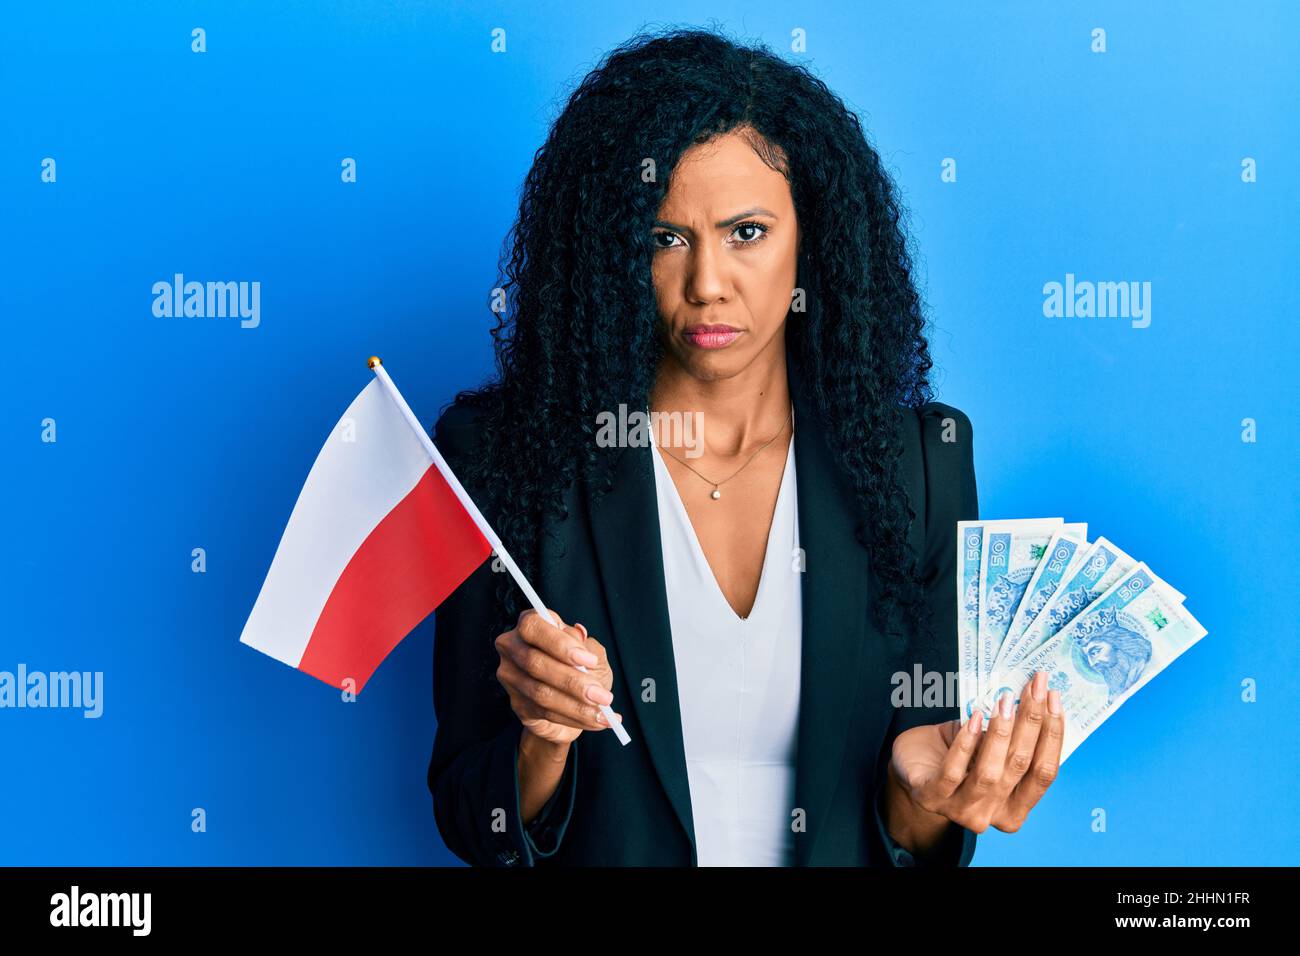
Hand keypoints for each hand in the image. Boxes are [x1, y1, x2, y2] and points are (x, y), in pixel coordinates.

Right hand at [495, 607, 620, 745]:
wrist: (571, 703)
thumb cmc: (581, 668)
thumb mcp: (592, 654)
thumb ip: (588, 647)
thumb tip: (580, 637)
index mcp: (530, 625)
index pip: (533, 626)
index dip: (559, 643)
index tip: (589, 660)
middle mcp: (513, 647)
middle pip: (535, 663)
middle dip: (573, 682)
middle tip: (603, 696)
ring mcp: (511, 677)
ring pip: (540, 693)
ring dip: (577, 707)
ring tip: (603, 713)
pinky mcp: (517, 703)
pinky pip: (544, 713)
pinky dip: (575, 719)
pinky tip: (597, 721)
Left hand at [889, 669, 1062, 835]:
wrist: (912, 765)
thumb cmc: (958, 755)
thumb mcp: (989, 747)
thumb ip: (1011, 736)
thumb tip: (1035, 697)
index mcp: (1015, 808)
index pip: (1044, 773)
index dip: (1053, 735)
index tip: (1054, 698)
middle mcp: (993, 815)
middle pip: (1020, 767)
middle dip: (1031, 722)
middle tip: (1035, 688)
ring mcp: (962, 810)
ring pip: (990, 774)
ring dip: (1000, 733)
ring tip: (1004, 701)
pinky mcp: (932, 799)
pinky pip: (953, 773)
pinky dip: (965, 744)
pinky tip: (974, 718)